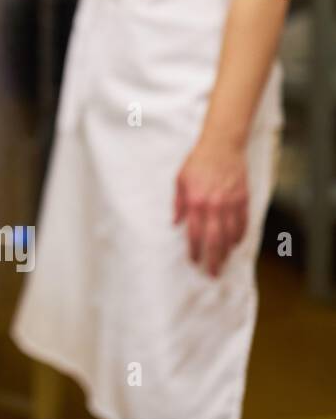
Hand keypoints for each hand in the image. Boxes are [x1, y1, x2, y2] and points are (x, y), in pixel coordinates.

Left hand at [174, 137, 248, 276]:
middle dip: (213, 259)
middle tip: (212, 273)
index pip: (194, 233)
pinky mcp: (243, 198)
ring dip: (227, 251)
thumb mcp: (180, 180)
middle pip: (214, 239)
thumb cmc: (197, 162)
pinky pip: (243, 223)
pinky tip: (236, 243)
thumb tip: (175, 223)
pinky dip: (240, 235)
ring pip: (230, 234)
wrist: (222, 145)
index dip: (195, 250)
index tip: (194, 261)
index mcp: (195, 201)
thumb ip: (178, 203)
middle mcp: (213, 205)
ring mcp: (230, 203)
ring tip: (224, 263)